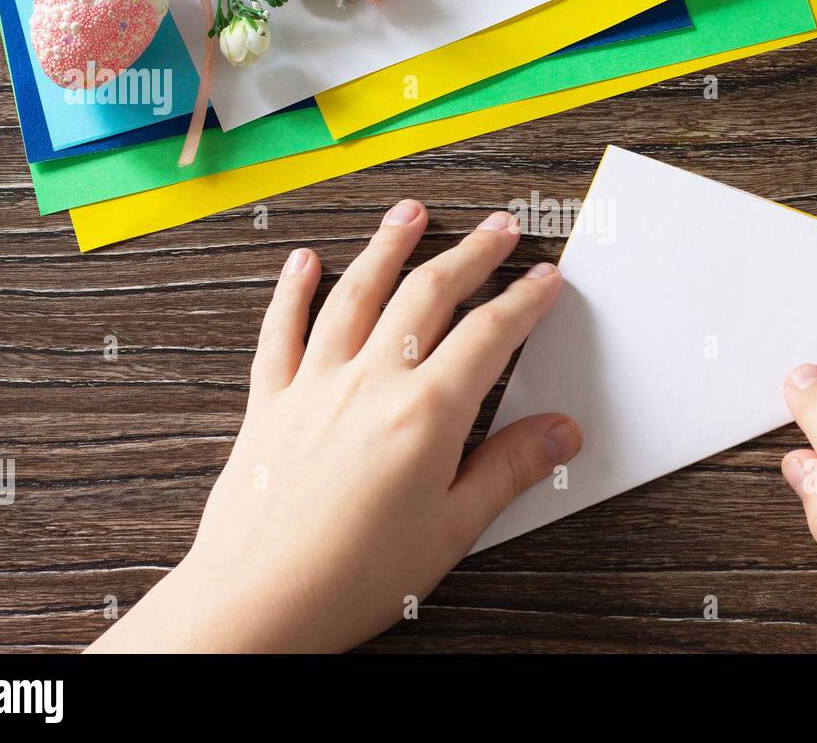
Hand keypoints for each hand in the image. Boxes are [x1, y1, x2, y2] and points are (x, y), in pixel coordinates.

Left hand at [89, 201, 581, 652]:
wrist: (256, 603)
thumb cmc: (353, 577)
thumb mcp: (452, 530)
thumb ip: (508, 470)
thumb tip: (560, 432)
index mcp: (426, 414)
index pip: (490, 334)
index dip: (525, 300)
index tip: (546, 278)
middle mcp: (370, 383)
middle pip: (430, 294)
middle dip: (471, 253)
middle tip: (498, 227)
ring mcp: (315, 385)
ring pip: (356, 293)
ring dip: (388, 247)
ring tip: (411, 213)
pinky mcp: (270, 402)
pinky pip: (280, 331)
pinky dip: (293, 291)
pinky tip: (303, 262)